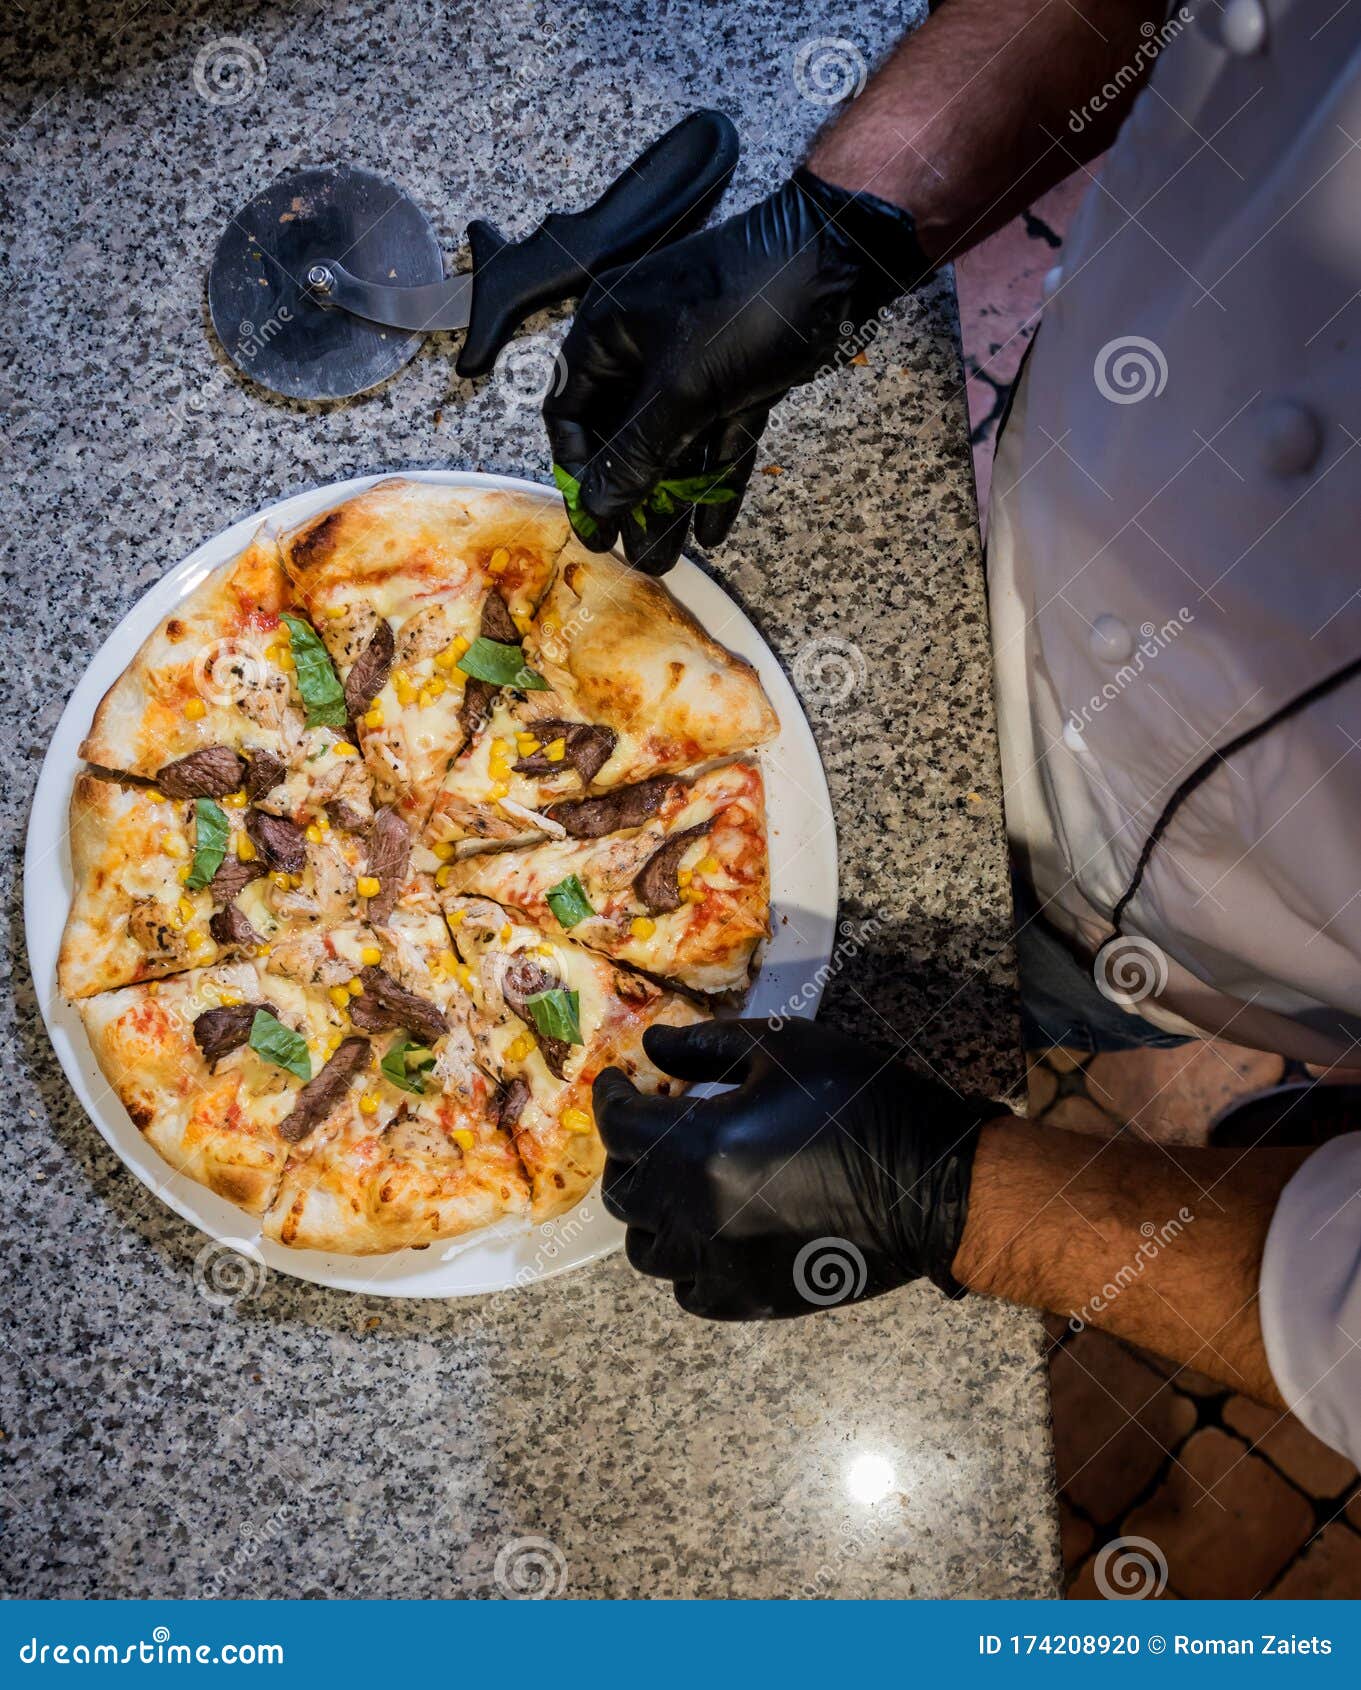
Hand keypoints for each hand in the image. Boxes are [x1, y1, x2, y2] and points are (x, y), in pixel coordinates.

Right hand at [544, 170, 930, 572]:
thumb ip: (637, 452)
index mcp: (609, 332)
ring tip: (667, 556)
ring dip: (670, 500)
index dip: (576, 471)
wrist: (836, 261)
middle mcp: (642, 347)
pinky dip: (714, 478)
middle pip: (622, 436)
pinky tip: (712, 528)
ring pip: (671, 443)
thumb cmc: (746, 302)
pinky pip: (716, 437)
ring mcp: (692, 363)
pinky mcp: (737, 378)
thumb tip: (600, 504)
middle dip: (629, 498)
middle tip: (633, 553)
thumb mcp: (681, 388)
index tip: (591, 520)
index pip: (569, 412)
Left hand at [593, 1017, 987, 1318]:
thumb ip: (706, 1048)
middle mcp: (693, 1212)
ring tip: (679, 1180)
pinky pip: (686, 1287)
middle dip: (630, 1152)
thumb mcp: (784, 1048)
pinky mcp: (747, 1298)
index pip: (619, 1126)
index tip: (620, 1082)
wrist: (930, 1181)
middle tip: (655, 1126)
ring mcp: (718, 1263)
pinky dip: (685, 1257)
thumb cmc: (858, 1100)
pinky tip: (711, 1228)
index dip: (611, 1098)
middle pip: (623, 1190)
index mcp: (696, 1145)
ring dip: (652, 1209)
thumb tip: (654, 1047)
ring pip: (645, 1246)